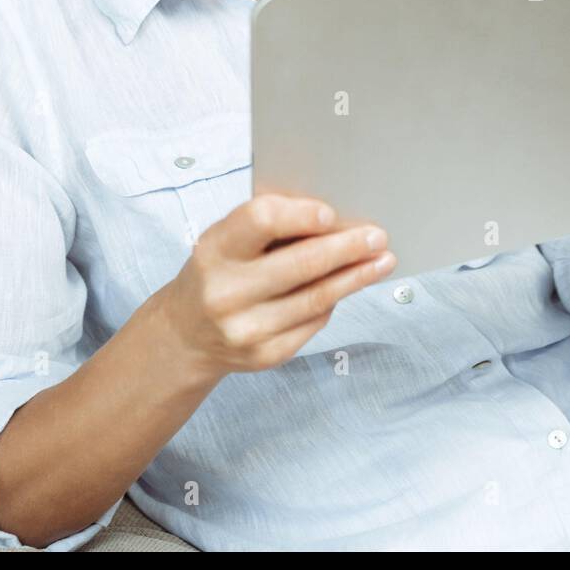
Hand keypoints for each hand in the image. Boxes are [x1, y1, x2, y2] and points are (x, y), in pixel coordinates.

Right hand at [157, 194, 395, 383]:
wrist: (186, 334)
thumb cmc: (219, 271)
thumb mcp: (228, 239)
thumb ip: (269, 225)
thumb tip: (335, 218)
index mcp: (214, 250)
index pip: (260, 221)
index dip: (300, 215)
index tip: (331, 214)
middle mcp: (226, 292)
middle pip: (300, 264)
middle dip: (347, 248)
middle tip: (378, 236)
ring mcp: (246, 329)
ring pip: (316, 298)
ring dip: (356, 277)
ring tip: (383, 260)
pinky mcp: (265, 356)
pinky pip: (314, 322)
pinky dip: (334, 300)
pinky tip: (350, 285)